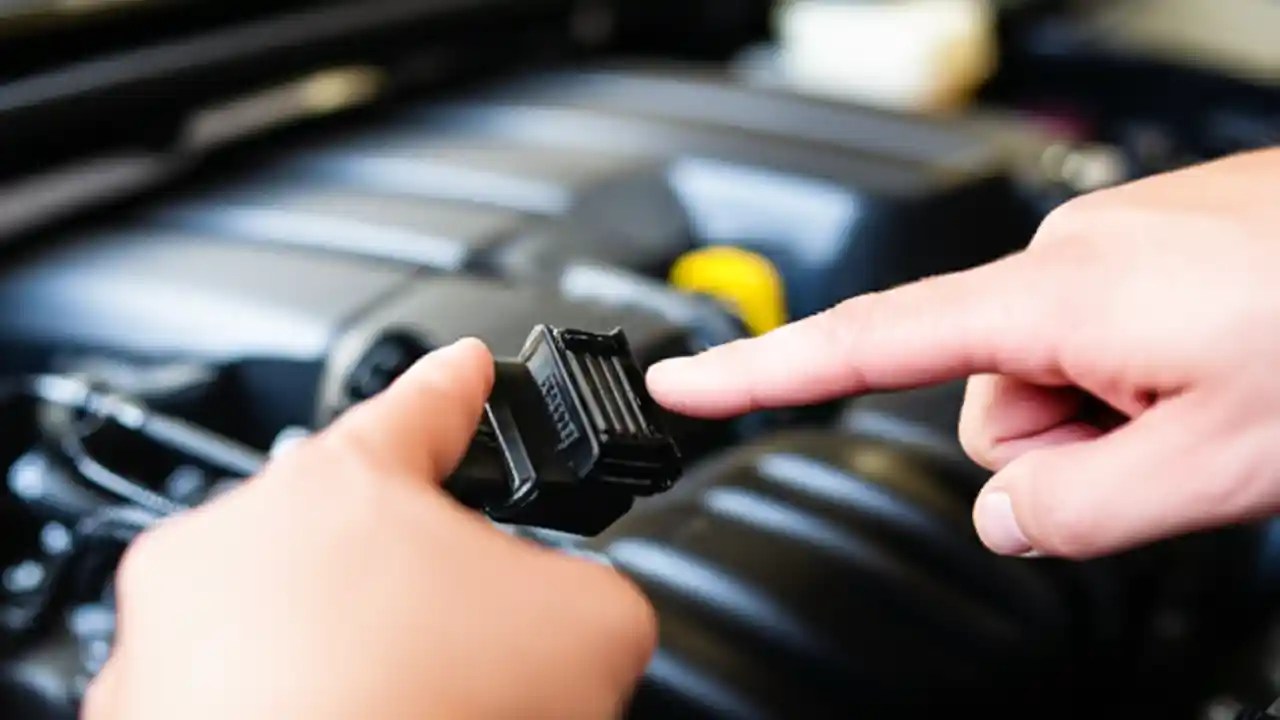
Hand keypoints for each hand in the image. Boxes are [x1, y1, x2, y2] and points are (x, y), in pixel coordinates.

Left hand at [81, 339, 656, 719]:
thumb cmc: (421, 712)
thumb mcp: (588, 626)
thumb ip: (593, 584)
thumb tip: (579, 613)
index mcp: (345, 483)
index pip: (423, 404)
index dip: (460, 387)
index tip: (463, 370)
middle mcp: (239, 537)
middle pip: (350, 525)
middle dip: (406, 572)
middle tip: (456, 637)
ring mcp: (178, 627)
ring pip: (283, 609)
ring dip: (340, 642)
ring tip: (396, 699)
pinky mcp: (144, 707)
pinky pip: (232, 683)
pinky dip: (287, 698)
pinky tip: (341, 719)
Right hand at [647, 147, 1279, 560]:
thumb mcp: (1218, 465)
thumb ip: (1080, 509)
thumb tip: (1006, 516)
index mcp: (1057, 299)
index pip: (867, 344)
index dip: (763, 376)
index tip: (684, 389)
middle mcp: (1069, 253)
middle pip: (991, 397)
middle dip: (1063, 444)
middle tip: (1169, 447)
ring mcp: (1114, 243)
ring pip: (1054, 373)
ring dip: (1114, 414)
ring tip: (1211, 404)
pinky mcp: (1153, 243)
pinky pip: (1103, 333)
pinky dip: (1144, 375)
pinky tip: (1220, 368)